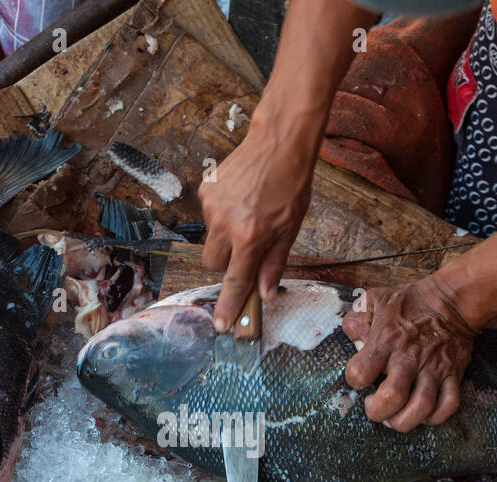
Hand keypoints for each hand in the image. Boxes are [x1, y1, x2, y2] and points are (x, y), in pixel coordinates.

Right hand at [199, 125, 316, 331]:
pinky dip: (223, 216)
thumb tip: (266, 293)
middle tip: (246, 250)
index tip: (221, 324)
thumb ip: (274, 263)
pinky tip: (241, 200)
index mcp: (250, 236)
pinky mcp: (205, 191)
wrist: (278, 142)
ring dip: (226, 238)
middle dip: (227, 265)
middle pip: (213, 264)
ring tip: (248, 215)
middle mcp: (225, 223)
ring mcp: (212, 206)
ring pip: (211, 240)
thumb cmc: (290, 185)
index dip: (228, 306)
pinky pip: (209, 217)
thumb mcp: (290, 228)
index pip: (235, 281)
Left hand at [342, 277, 476, 430]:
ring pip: (422, 407)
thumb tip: (351, 335)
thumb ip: (357, 318)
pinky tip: (423, 414)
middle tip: (374, 407)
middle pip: (392, 398)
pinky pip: (449, 405)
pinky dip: (435, 417)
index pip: (360, 372)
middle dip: (378, 412)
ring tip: (395, 417)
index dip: (354, 381)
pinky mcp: (454, 375)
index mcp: (386, 341)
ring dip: (404, 421)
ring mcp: (434, 369)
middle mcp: (409, 358)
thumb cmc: (411, 302)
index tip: (358, 379)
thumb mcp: (376, 300)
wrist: (453, 299)